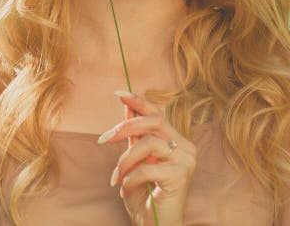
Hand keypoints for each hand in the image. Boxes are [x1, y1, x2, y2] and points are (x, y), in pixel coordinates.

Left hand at [98, 90, 196, 225]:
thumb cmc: (145, 195)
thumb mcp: (135, 161)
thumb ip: (135, 136)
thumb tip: (126, 108)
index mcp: (176, 140)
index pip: (158, 113)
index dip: (139, 101)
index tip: (118, 93)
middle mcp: (185, 146)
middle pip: (154, 122)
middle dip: (125, 127)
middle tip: (103, 139)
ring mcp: (186, 160)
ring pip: (149, 144)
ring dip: (125, 160)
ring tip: (117, 177)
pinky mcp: (181, 175)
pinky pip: (147, 168)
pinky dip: (130, 179)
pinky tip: (125, 190)